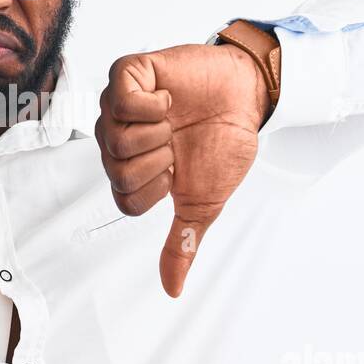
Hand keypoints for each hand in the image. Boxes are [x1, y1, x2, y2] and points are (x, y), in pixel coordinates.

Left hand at [95, 43, 269, 296]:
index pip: (124, 198)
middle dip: (160, 162)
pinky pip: (119, 98)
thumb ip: (181, 243)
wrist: (246, 99)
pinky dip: (150, 105)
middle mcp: (116, 139)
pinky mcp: (128, 73)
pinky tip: (168, 101)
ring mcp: (118, 105)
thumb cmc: (221, 146)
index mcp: (129, 171)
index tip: (178, 172)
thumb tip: (173, 290)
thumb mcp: (202, 204)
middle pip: (117, 171)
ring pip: (116, 138)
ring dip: (158, 134)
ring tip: (174, 121)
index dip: (157, 189)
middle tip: (177, 144)